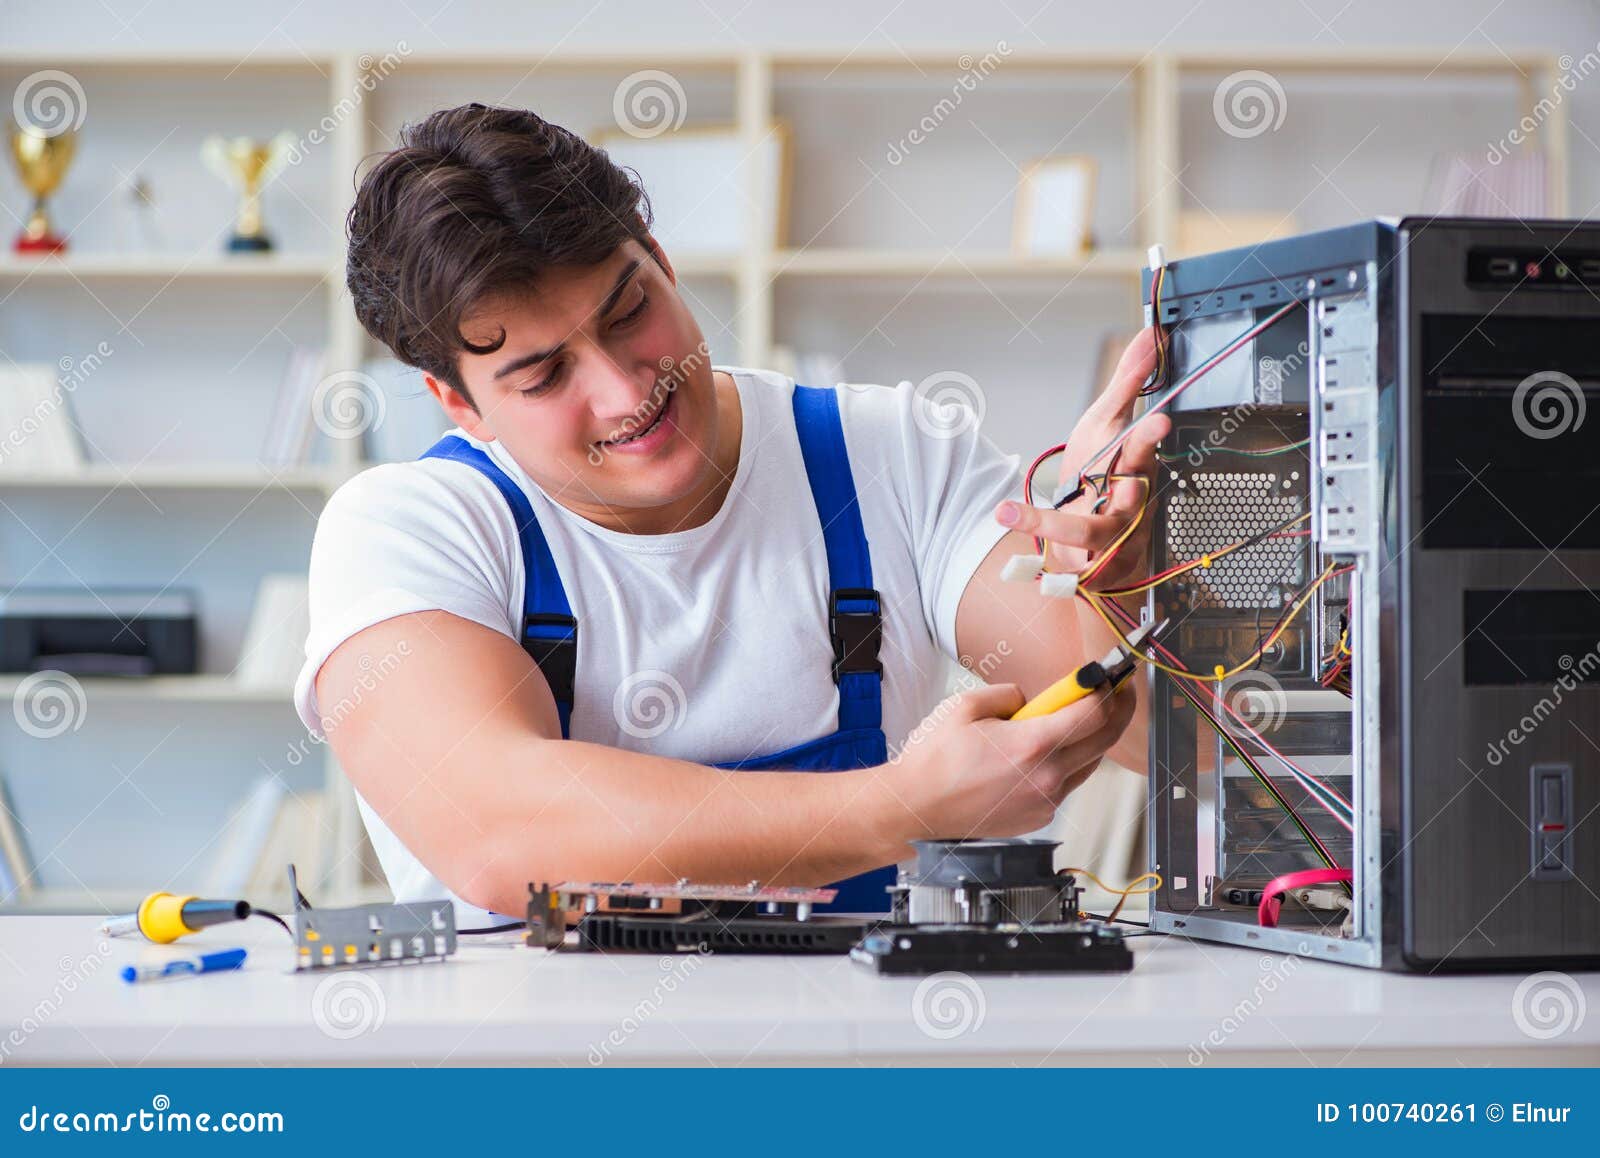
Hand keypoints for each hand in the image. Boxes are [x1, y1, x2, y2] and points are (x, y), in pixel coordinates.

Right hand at [885, 680, 1136, 838]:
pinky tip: (1042, 753)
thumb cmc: (933, 761)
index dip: (1107, 689)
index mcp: (1031, 745)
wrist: (916, 808)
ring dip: (1090, 738)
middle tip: (1116, 690)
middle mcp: (1046, 777)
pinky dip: (1066, 763)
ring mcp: (1045, 801)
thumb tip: (1032, 697)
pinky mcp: (1039, 816)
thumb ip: (1009, 694)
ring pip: (1089, 763)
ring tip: (1071, 720)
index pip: (1094, 713)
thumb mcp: (965, 705)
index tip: (1108, 676)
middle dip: (1116, 709)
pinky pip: (1067, 783)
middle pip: (1104, 739)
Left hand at [995, 328, 1170, 591]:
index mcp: (1134, 465)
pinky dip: (1041, 558)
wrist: (1093, 537)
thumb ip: (1127, 382)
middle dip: (1110, 490)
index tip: (1160, 417)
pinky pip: (1072, 569)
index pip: (1145, 448)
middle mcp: (1131, 504)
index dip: (1150, 436)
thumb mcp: (1106, 423)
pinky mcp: (1095, 570)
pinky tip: (1012, 535)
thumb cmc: (1103, 474)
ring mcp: (1115, 540)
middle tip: (1086, 475)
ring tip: (1010, 514)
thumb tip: (1150, 333)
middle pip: (1130, 498)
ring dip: (1052, 527)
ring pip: (1094, 539)